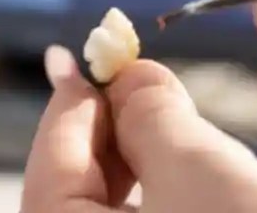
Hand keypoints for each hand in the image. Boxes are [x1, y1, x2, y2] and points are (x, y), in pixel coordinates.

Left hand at [21, 46, 256, 212]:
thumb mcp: (198, 165)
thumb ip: (148, 111)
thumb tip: (128, 77)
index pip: (49, 170)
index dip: (72, 105)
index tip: (92, 58)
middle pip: (76, 200)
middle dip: (110, 136)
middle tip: (138, 85)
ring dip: (143, 171)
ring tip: (181, 131)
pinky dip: (171, 208)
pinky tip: (207, 186)